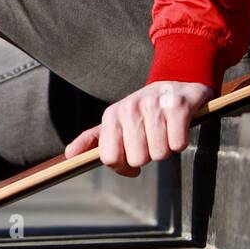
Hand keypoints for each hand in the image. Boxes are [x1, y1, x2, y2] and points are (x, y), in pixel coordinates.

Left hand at [64, 82, 213, 176]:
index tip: (132, 161)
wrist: (175, 81)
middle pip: (137, 159)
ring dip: (165, 148)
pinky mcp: (178, 106)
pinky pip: (178, 144)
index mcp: (112, 115)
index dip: (123, 167)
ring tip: (163, 131)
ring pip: (159, 154)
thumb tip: (70, 155)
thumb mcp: (115, 120)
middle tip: (151, 139)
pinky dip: (179, 142)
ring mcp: (154, 105)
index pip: (110, 158)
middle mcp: (130, 108)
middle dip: (147, 156)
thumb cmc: (143, 109)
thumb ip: (92, 139)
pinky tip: (176, 128)